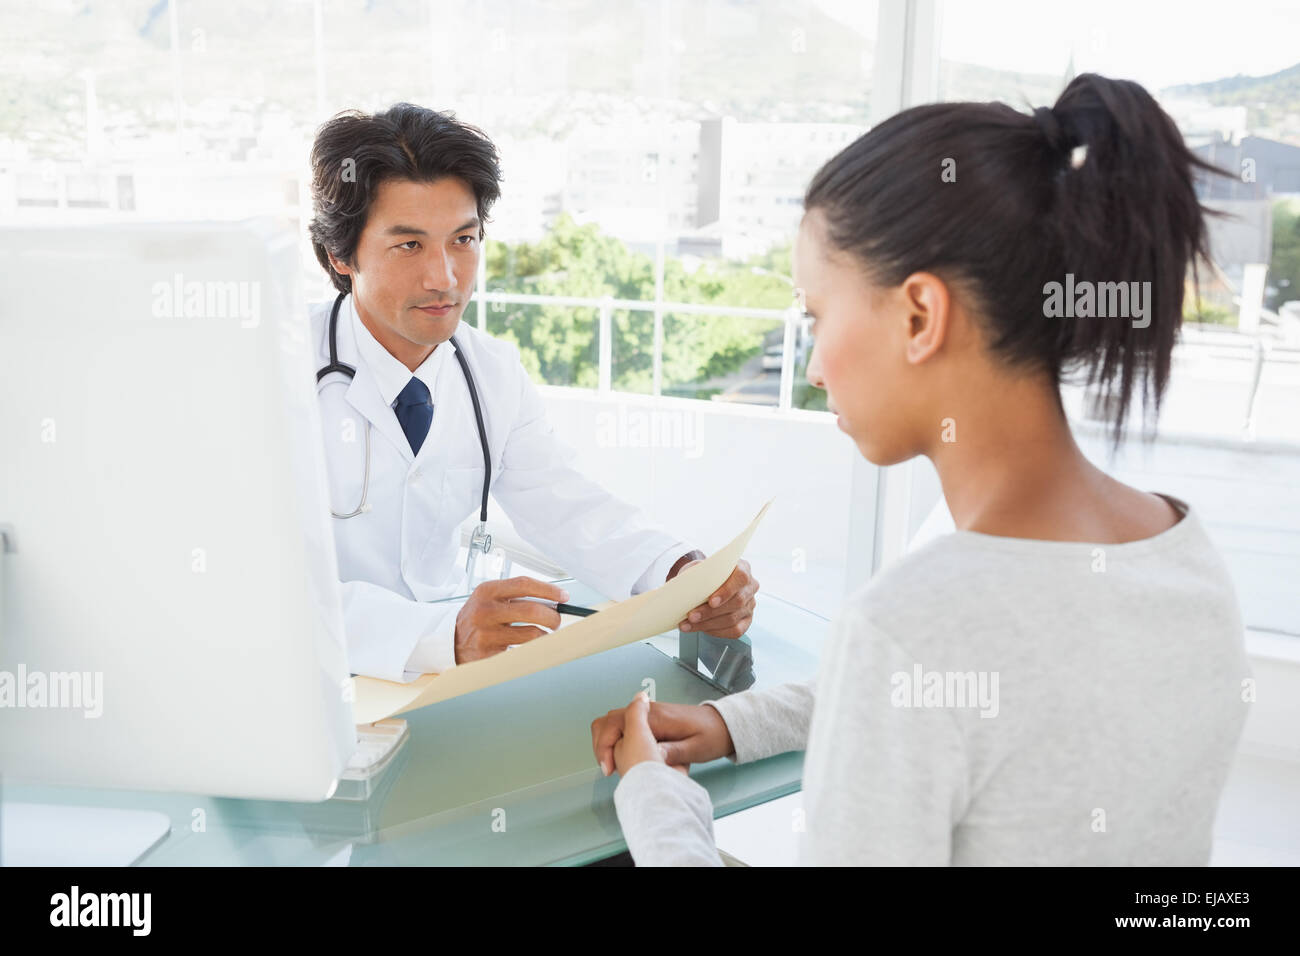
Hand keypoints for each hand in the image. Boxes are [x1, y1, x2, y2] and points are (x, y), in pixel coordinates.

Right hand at [454, 576, 568, 663]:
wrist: (450, 641)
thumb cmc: (478, 618)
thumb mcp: (490, 599)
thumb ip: (516, 597)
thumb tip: (553, 601)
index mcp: (487, 591)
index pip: (524, 584)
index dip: (548, 590)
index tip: (563, 597)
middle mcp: (484, 611)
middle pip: (532, 610)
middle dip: (552, 617)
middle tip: (556, 621)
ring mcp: (485, 634)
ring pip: (532, 634)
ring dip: (545, 635)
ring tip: (543, 635)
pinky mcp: (488, 655)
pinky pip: (523, 652)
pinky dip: (532, 649)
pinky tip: (529, 648)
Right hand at [591, 695, 734, 776]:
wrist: (723, 724)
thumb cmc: (712, 736)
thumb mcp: (696, 749)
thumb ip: (673, 752)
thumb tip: (651, 757)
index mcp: (656, 717)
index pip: (617, 723)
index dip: (606, 745)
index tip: (609, 768)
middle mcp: (648, 712)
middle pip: (609, 719)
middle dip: (602, 745)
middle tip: (608, 769)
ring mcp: (647, 714)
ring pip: (613, 722)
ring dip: (607, 742)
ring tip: (614, 766)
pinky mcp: (649, 720)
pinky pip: (624, 726)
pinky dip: (616, 741)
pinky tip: (624, 759)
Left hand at [676, 558, 758, 638]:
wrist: (703, 585)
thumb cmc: (702, 576)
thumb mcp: (698, 569)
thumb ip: (697, 574)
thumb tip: (687, 587)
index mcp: (742, 568)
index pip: (741, 578)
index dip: (727, 591)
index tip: (711, 601)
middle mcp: (750, 586)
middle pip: (736, 601)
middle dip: (711, 612)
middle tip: (691, 616)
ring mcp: (750, 605)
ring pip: (733, 618)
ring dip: (708, 623)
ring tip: (688, 624)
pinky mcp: (746, 620)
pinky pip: (734, 630)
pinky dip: (715, 631)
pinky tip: (701, 629)